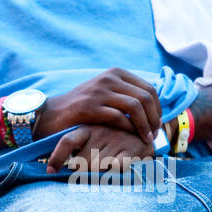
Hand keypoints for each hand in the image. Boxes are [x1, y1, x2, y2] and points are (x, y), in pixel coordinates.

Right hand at [38, 69, 160, 146]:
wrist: (52, 114)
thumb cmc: (83, 107)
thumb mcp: (106, 92)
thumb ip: (126, 93)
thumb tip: (154, 105)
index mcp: (116, 73)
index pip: (149, 88)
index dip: (158, 108)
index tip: (158, 123)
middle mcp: (109, 78)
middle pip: (145, 97)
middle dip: (155, 118)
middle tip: (156, 133)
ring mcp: (99, 91)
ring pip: (135, 107)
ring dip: (146, 125)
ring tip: (148, 138)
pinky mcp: (91, 107)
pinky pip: (120, 117)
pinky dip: (130, 129)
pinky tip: (133, 137)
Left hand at [45, 124, 153, 173]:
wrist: (144, 133)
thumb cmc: (112, 141)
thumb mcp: (92, 139)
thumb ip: (75, 150)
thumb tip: (53, 170)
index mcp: (87, 128)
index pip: (67, 141)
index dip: (56, 157)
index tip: (50, 172)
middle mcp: (100, 131)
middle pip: (81, 162)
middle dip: (83, 173)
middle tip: (89, 175)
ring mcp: (116, 140)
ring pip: (97, 167)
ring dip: (98, 176)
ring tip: (104, 173)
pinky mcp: (131, 150)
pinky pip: (115, 169)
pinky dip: (113, 175)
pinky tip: (115, 173)